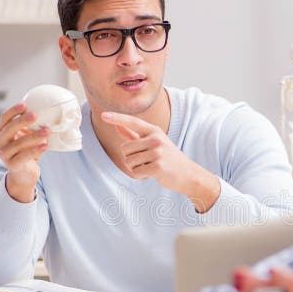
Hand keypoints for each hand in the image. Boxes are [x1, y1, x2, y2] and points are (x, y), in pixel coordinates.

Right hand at [0, 102, 49, 202]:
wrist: (24, 172)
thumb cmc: (27, 149)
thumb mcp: (28, 136)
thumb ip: (32, 126)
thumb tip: (50, 113)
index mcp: (2, 131)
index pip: (4, 118)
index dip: (13, 111)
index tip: (24, 104)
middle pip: (9, 129)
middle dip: (22, 121)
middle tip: (35, 115)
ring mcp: (4, 154)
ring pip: (18, 143)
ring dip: (33, 136)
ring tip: (47, 131)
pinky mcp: (12, 165)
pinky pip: (24, 156)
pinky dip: (35, 150)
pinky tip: (45, 146)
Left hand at [102, 111, 220, 211]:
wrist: (189, 175)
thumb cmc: (169, 159)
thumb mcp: (153, 144)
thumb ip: (134, 135)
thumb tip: (117, 126)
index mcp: (154, 131)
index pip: (132, 122)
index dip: (117, 118)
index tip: (103, 115)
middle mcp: (156, 139)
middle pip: (125, 148)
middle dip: (130, 158)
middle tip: (146, 162)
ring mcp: (157, 152)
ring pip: (129, 161)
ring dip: (135, 168)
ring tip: (150, 168)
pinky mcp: (158, 166)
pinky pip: (135, 172)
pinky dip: (140, 176)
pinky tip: (152, 175)